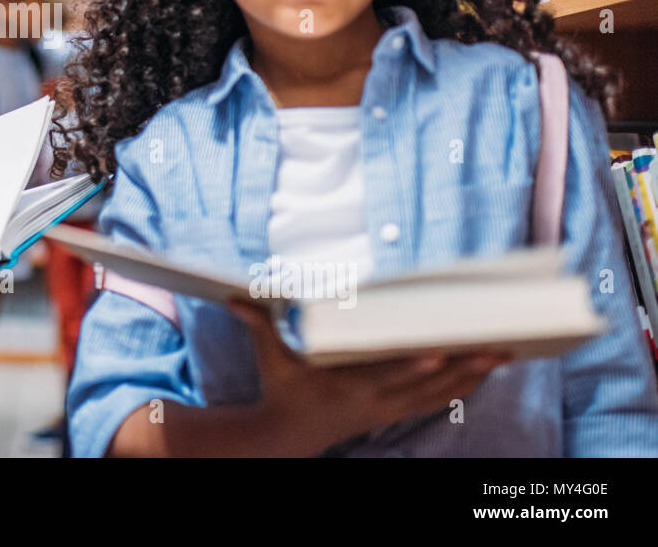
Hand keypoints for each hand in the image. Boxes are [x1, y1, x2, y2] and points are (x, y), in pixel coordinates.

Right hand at [226, 298, 510, 454]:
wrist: (285, 437)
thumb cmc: (279, 392)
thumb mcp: (268, 358)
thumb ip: (257, 324)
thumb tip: (234, 298)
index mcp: (345, 387)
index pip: (386, 376)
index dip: (414, 366)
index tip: (440, 351)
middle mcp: (372, 402)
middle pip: (425, 385)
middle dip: (461, 367)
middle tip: (494, 346)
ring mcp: (386, 411)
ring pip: (437, 396)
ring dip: (470, 376)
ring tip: (500, 355)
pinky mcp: (391, 414)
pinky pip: (434, 402)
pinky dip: (460, 388)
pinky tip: (481, 372)